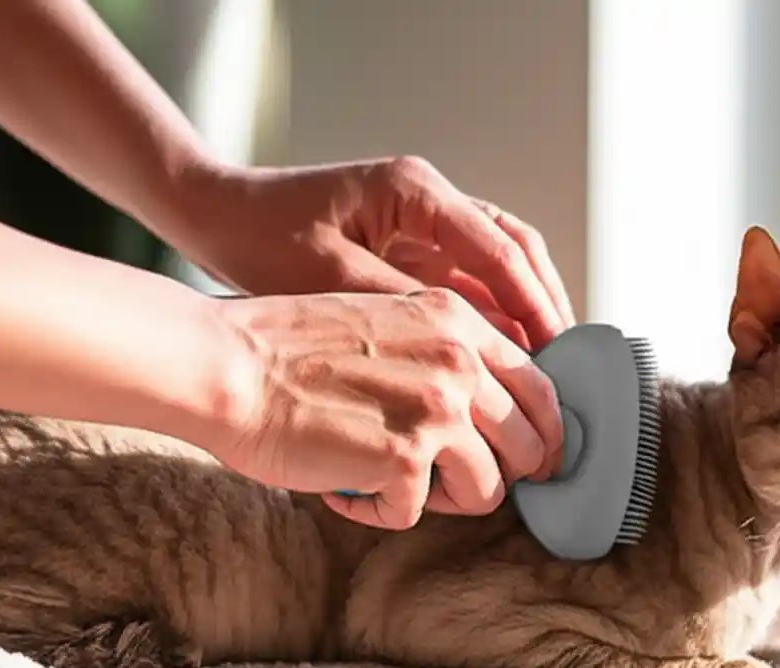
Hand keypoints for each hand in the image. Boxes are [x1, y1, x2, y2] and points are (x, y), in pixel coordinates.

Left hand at [170, 157, 574, 350]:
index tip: (557, 350)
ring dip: (522, 309)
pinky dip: (489, 313)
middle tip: (564, 360)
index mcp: (417, 191)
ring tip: (544, 363)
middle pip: (514, 248)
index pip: (500, 249)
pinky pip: (467, 277)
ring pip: (497, 263)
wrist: (214, 213)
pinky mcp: (409, 243)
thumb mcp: (332, 278)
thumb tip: (471, 349)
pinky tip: (499, 354)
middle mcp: (431, 198)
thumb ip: (404, 307)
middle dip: (543, 303)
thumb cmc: (259, 237)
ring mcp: (423, 219)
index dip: (534, 304)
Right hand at [205, 287, 564, 529]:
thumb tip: (490, 413)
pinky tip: (343, 488)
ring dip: (441, 499)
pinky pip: (416, 514)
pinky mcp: (405, 460)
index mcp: (458, 322)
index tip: (534, 458)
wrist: (227, 365)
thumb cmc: (288, 349)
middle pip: (532, 446)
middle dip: (502, 476)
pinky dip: (377, 512)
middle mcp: (460, 362)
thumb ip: (445, 356)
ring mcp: (438, 410)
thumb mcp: (388, 321)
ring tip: (389, 483)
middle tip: (456, 486)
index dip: (544, 432)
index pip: (541, 387)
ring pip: (489, 490)